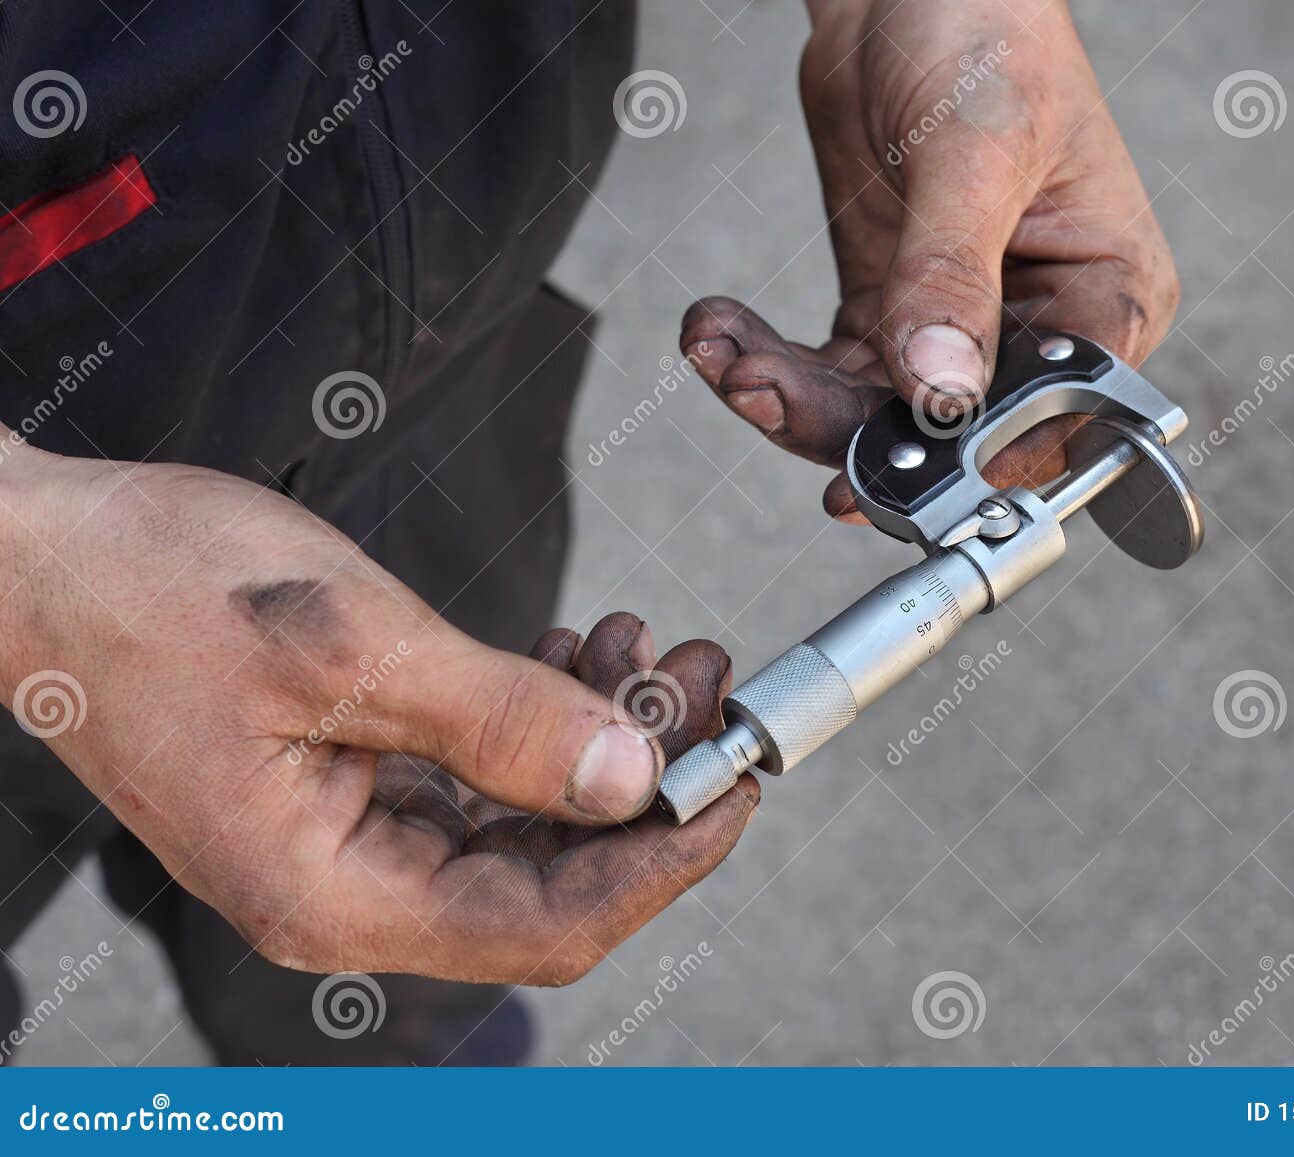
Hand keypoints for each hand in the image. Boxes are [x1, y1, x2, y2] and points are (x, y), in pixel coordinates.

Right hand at [0, 436, 756, 983]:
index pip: (547, 925)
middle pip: (549, 884)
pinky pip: (479, 785)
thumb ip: (500, 721)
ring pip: (524, 829)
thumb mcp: (346, 643)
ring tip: (647, 648)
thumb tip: (635, 780)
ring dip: (600, 744)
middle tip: (704, 681)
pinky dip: (540, 724)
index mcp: (331, 894)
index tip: (739, 782)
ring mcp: (347, 844)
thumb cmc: (150, 589)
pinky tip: (576, 657)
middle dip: (646, 784)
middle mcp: (344, 893)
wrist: (33, 559)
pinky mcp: (349, 791)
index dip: (662, 862)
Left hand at [682, 0, 1178, 518]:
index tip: (880, 474)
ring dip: (787, 396)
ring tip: (725, 353)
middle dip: (843, 427)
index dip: (970, 462)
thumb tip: (937, 385)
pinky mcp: (888, 312)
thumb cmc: (986, 32)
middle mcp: (1036, 330)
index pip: (1052, 417)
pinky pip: (827, 373)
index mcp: (1104, 298)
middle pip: (946, 432)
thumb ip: (950, 271)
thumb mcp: (974, 148)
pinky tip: (718, 331)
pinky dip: (766, 363)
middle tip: (760, 391)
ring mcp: (956, 329)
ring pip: (872, 414)